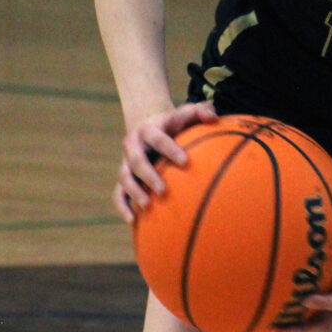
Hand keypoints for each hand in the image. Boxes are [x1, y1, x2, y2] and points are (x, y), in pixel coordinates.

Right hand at [115, 101, 217, 221]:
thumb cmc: (176, 122)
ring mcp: (126, 162)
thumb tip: (214, 117)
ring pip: (124, 178)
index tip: (185, 161)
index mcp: (149, 129)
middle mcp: (134, 145)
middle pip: (136, 160)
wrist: (149, 125)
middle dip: (149, 175)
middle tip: (164, 190)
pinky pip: (118, 194)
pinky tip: (134, 221)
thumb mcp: (188, 112)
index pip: (158, 138)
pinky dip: (123, 207)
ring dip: (134, 192)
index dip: (170, 149)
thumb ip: (203, 110)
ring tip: (148, 206)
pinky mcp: (125, 177)